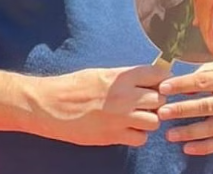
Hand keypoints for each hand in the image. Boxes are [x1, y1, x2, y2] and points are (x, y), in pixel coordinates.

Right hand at [32, 65, 169, 146]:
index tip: (159, 83)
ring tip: (138, 117)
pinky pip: (140, 139)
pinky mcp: (113, 136)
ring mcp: (120, 117)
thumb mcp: (100, 73)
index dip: (162, 80)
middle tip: (148, 103)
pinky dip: (138, 135)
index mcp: (121, 77)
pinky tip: (128, 129)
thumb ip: (124, 77)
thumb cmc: (73, 86)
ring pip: (154, 121)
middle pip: (161, 99)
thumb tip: (145, 79)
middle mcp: (124, 96)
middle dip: (158, 101)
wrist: (50, 105)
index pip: (158, 75)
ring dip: (150, 119)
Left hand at [156, 59, 212, 154]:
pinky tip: (188, 147)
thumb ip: (205, 74)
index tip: (164, 88)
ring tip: (170, 134)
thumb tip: (183, 86)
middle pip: (207, 106)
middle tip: (163, 112)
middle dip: (182, 110)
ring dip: (190, 132)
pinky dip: (205, 147)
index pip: (203, 82)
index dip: (182, 85)